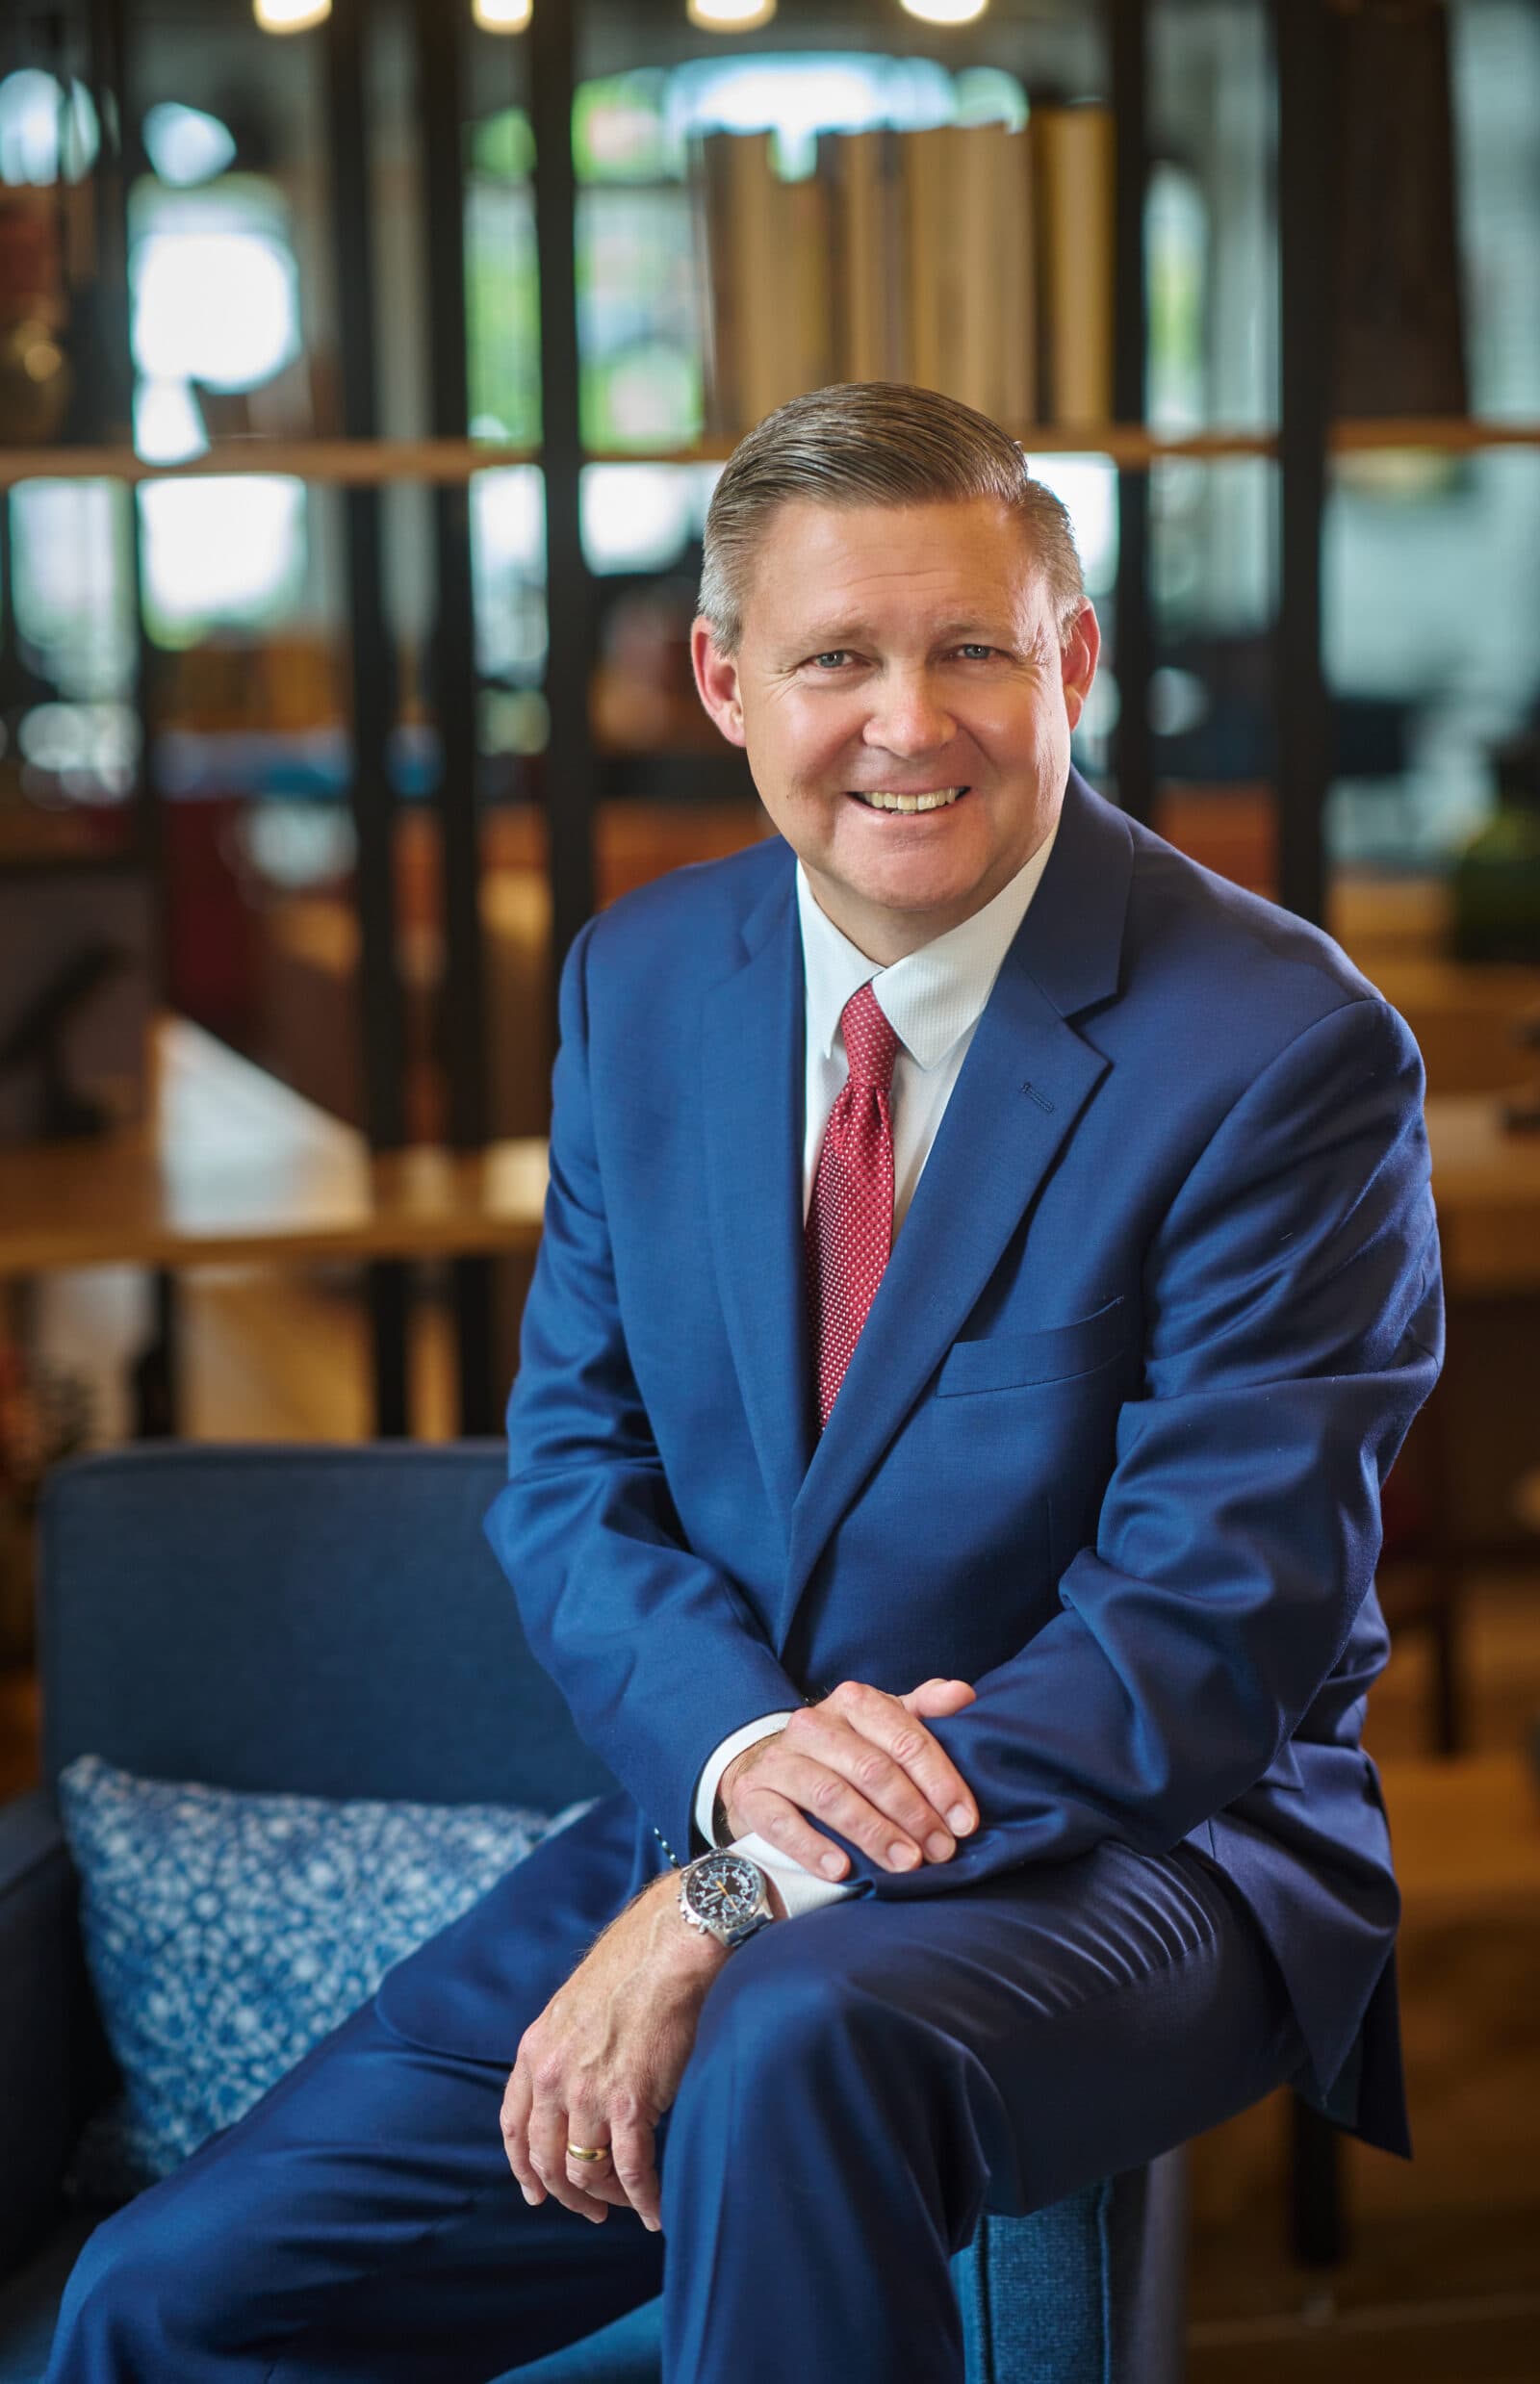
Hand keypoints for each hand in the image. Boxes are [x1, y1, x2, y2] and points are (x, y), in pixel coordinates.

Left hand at [499, 1870, 724, 2231]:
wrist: (667, 1949)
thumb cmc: (632, 1967)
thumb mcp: (572, 2007)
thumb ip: (564, 2050)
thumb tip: (576, 2087)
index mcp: (535, 2052)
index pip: (514, 2128)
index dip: (523, 2168)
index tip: (537, 2192)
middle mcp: (552, 2079)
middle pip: (547, 2160)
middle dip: (568, 2194)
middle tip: (593, 2210)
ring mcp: (589, 2095)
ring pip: (587, 2172)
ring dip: (608, 2198)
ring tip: (630, 2206)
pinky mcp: (630, 2104)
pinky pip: (632, 2171)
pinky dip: (644, 2200)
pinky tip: (657, 2212)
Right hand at [720, 1675, 978, 1881]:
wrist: (772, 1767)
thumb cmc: (846, 1749)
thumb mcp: (886, 1724)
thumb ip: (926, 1710)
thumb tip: (963, 1694)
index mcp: (853, 1702)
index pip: (905, 1738)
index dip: (940, 1782)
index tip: (965, 1822)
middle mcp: (813, 1724)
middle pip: (871, 1769)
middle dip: (913, 1813)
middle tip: (940, 1851)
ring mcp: (780, 1760)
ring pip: (831, 1796)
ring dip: (874, 1833)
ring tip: (905, 1863)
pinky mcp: (754, 1794)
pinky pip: (782, 1823)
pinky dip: (813, 1847)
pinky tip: (842, 1870)